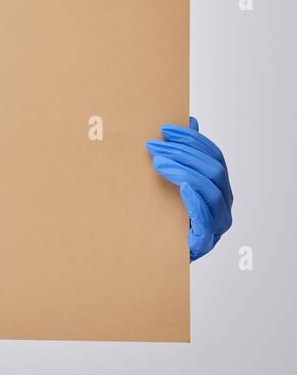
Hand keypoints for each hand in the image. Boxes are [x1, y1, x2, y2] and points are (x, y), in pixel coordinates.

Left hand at [145, 116, 232, 261]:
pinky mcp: (205, 242)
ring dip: (183, 170)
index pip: (214, 156)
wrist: (151, 255)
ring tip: (157, 162)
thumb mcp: (171, 182)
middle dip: (182, 153)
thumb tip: (190, 119)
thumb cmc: (163, 215)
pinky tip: (182, 187)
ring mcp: (217, 225)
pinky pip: (207, 217)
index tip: (165, 129)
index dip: (192, 139)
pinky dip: (195, 199)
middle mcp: (224, 206)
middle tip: (153, 145)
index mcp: (219, 188)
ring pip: (211, 189)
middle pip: (213, 170)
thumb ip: (183, 154)